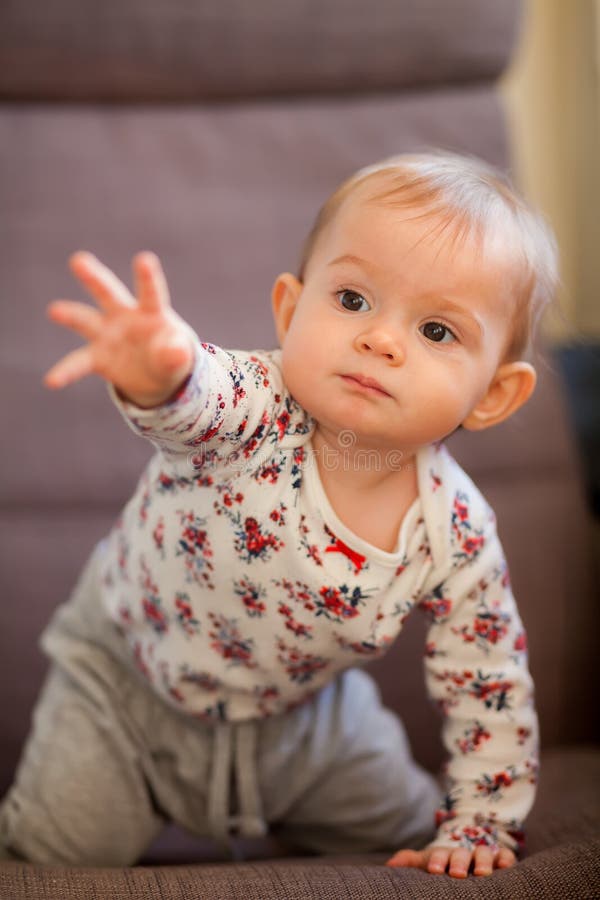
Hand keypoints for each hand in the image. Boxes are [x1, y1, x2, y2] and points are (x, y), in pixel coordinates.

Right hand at [44, 251, 194, 407]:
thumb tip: (177, 353)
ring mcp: (107, 335)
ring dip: (70, 315)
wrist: (156, 373)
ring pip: (85, 320)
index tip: (144, 259)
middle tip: (79, 260)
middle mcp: (124, 317)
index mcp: (151, 312)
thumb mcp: (178, 357)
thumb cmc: (170, 354)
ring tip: (55, 310)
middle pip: (108, 293)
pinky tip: (52, 381)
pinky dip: (65, 372)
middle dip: (94, 277)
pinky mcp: (97, 357)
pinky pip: (78, 364)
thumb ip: (176, 354)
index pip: (150, 293)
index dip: (147, 277)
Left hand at [385, 844, 516, 877]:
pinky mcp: (502, 859)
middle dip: (459, 862)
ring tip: (482, 874)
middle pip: (462, 854)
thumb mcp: (428, 862)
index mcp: (444, 855)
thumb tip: (389, 865)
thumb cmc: (444, 865)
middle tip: (457, 874)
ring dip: (483, 862)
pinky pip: (506, 856)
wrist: (468, 856)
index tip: (433, 870)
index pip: (439, 855)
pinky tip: (505, 868)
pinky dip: (505, 860)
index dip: (437, 861)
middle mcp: (464, 853)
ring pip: (484, 854)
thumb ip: (411, 862)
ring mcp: (483, 855)